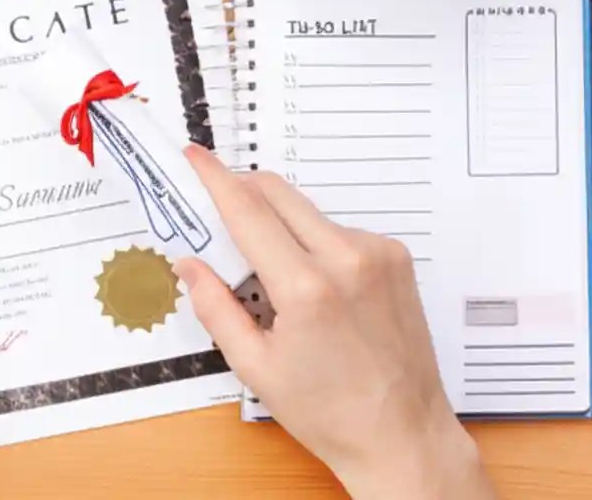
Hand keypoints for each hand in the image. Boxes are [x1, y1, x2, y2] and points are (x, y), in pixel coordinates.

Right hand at [177, 145, 495, 499]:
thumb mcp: (255, 367)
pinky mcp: (396, 257)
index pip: (248, 211)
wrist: (402, 433)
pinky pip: (340, 231)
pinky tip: (314, 286)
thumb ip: (216, 307)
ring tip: (272, 275)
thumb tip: (190, 264)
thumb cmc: (329, 411)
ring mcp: (378, 253)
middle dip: (242, 190)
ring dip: (280, 224)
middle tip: (216, 205)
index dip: (215, 179)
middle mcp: (347, 258)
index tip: (195, 156)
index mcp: (306, 287)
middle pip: (279, 194)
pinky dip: (315, 243)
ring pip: (309, 212)